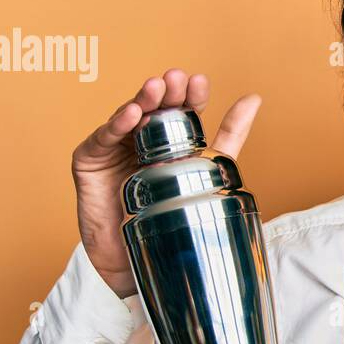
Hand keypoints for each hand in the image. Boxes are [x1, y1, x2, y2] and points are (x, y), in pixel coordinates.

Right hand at [71, 70, 261, 297]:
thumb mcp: (208, 170)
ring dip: (142, 100)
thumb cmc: (168, 218)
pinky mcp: (89, 160)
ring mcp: (113, 147)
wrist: (133, 263)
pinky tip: (131, 114)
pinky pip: (102, 139)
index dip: (189, 96)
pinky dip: (116, 125)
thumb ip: (229, 134)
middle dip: (166, 92)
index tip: (200, 82)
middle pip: (154, 108)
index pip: (180, 110)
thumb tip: (254, 97)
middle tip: (178, 79)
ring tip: (156, 88)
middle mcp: (139, 137)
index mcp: (169, 138)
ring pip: (128, 116)